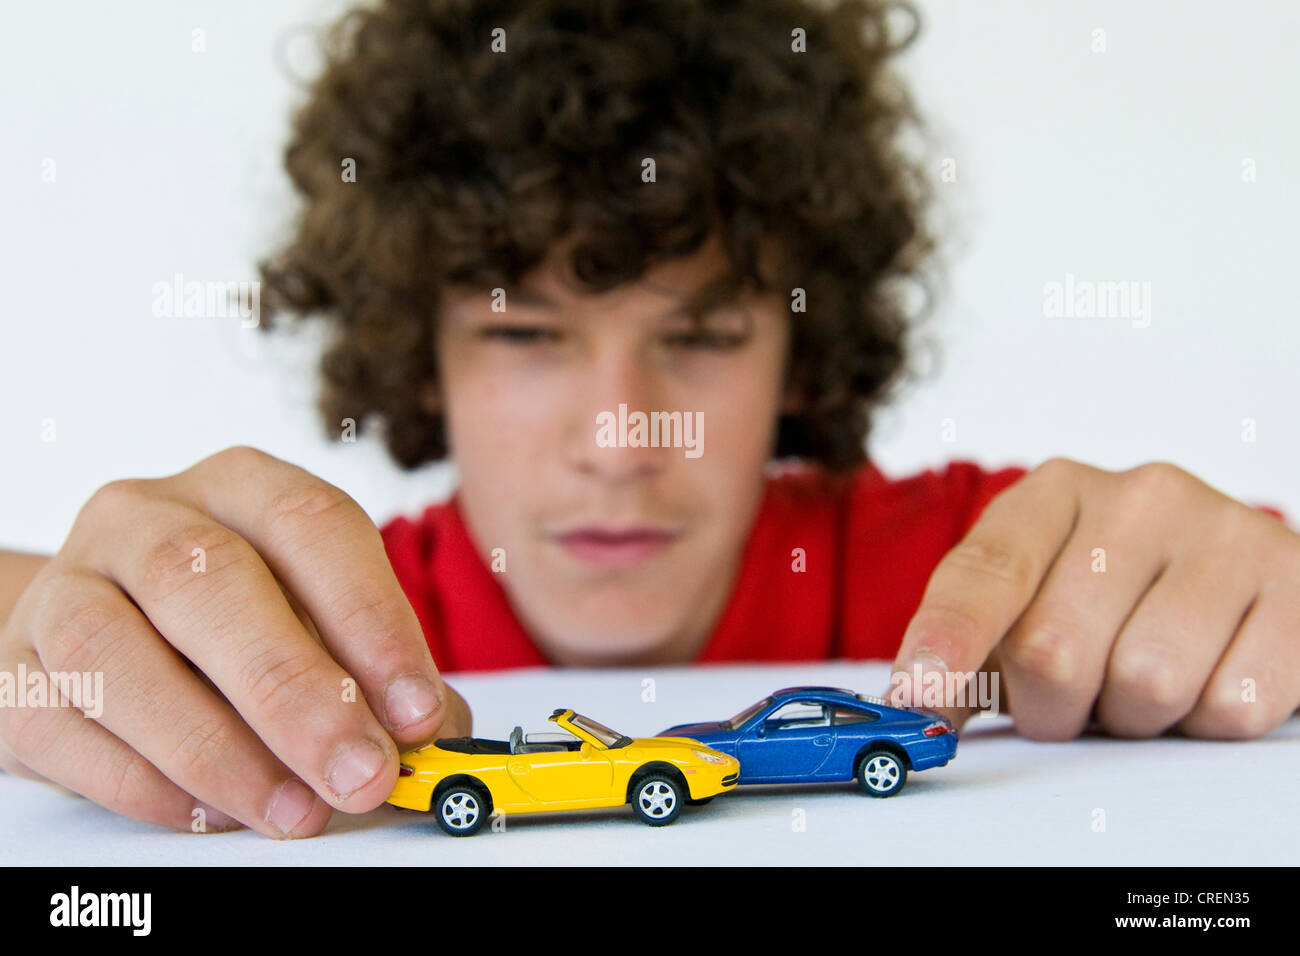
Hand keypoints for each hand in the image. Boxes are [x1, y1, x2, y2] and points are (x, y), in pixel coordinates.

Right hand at [0, 446, 469, 836]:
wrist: (100, 633)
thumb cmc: (234, 624)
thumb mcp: (311, 618)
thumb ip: (370, 669)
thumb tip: (429, 734)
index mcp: (240, 487)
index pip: (311, 524)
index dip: (372, 618)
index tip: (415, 710)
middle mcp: (146, 517)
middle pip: (212, 583)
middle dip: (298, 692)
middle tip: (360, 772)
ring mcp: (68, 585)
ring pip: (119, 651)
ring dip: (219, 747)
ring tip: (294, 810)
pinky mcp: (13, 666)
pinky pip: (63, 723)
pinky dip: (147, 782)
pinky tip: (214, 814)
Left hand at [890, 458, 1299, 739]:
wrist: (1234, 577)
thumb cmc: (1114, 596)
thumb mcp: (1031, 598)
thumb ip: (968, 646)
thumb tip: (916, 706)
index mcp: (1056, 493)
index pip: (986, 571)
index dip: (948, 641)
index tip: (921, 698)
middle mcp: (1141, 497)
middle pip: (1055, 650)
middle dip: (1051, 707)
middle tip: (1071, 699)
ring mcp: (1226, 532)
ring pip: (1147, 682)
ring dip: (1131, 716)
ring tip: (1139, 682)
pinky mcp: (1296, 585)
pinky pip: (1230, 705)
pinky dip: (1206, 719)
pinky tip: (1205, 675)